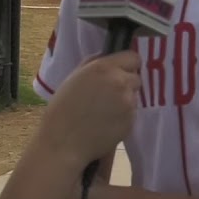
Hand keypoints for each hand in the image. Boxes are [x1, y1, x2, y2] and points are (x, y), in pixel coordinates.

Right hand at [39, 51, 141, 166]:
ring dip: (125, 100)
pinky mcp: (131, 121)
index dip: (127, 65)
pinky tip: (107, 122)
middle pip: (136, 77)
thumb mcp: (75, 76)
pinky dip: (124, 116)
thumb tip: (111, 58)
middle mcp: (120, 82)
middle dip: (126, 83)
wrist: (63, 141)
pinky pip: (132, 113)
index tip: (119, 72)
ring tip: (105, 110)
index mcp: (104, 67)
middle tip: (109, 94)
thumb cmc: (63, 107)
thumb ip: (96, 63)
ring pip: (134, 96)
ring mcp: (128, 103)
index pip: (133, 57)